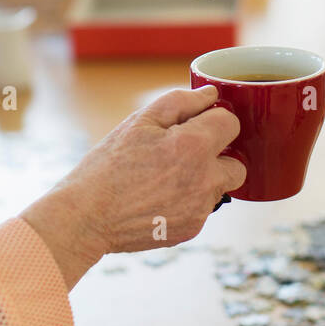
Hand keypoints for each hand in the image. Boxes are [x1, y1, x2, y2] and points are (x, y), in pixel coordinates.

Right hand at [22, 86, 244, 286]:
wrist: (87, 216)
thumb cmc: (109, 164)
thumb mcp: (140, 121)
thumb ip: (181, 102)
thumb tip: (211, 95)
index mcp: (194, 145)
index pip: (231, 123)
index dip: (213, 120)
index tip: (195, 126)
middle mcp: (205, 179)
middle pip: (237, 163)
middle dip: (218, 156)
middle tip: (185, 155)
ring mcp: (200, 208)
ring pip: (220, 188)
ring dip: (204, 181)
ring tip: (166, 178)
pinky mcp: (191, 229)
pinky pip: (202, 209)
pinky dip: (188, 202)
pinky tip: (158, 198)